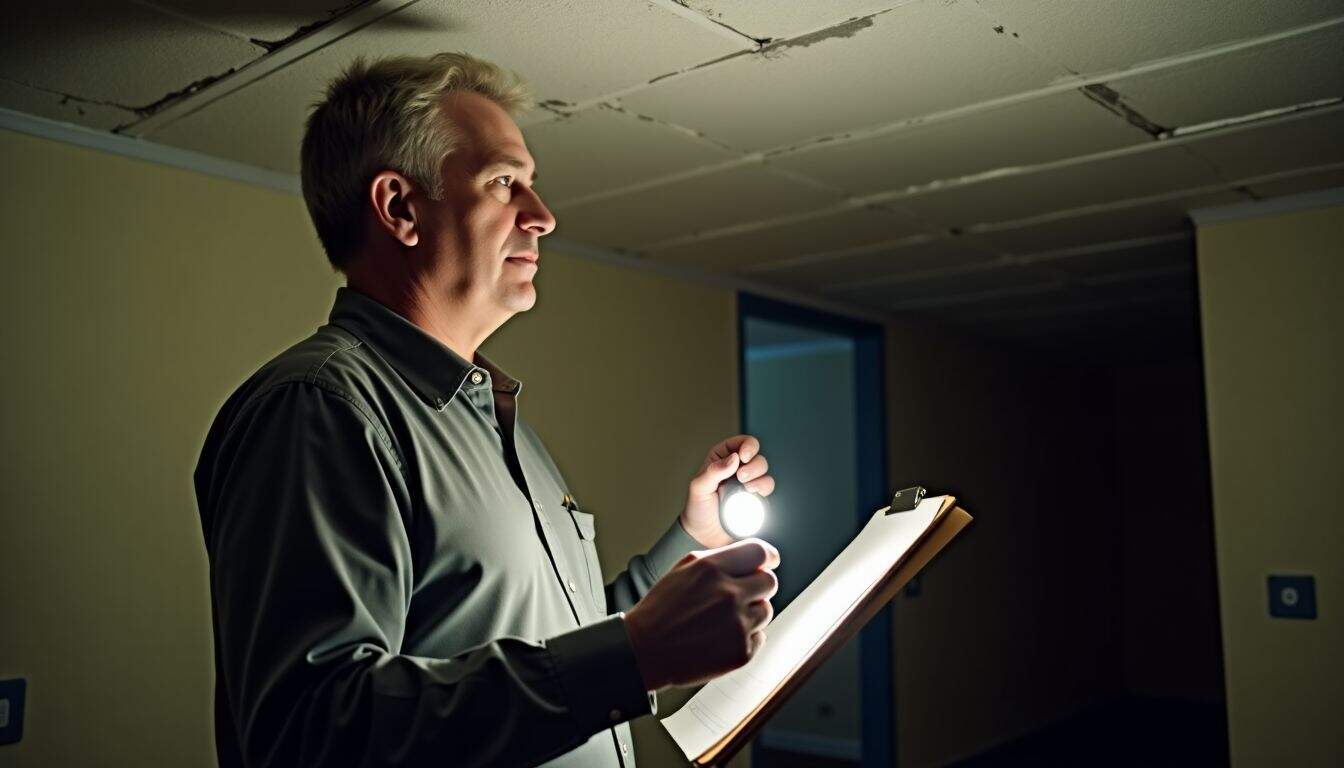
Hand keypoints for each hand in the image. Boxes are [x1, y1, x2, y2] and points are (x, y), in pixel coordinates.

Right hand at [623, 538, 780, 689]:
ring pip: (766, 610)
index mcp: (711, 569)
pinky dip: (745, 637)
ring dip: (751, 612)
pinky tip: (721, 638)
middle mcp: (728, 594)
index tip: (770, 562)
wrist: (644, 651)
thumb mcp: (683, 570)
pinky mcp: (741, 652)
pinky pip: (759, 637)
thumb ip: (719, 560)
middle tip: (740, 595)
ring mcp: (737, 625)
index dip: (768, 557)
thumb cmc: (661, 610)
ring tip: (723, 620)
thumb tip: (754, 558)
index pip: (760, 553)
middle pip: (770, 582)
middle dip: (758, 586)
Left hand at [682, 434, 775, 547]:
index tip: (744, 456)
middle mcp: (737, 468)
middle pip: (756, 456)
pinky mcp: (756, 498)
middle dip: (754, 464)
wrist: (704, 537)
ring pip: (765, 471)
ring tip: (747, 489)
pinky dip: (764, 488)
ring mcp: (748, 483)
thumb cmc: (697, 510)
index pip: (741, 443)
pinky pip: (767, 487)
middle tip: (742, 478)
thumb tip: (735, 458)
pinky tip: (753, 495)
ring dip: (760, 477)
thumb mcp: (699, 488)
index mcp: (721, 459)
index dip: (747, 445)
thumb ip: (713, 471)